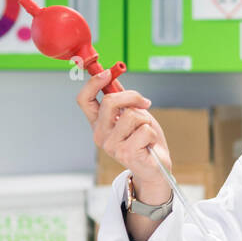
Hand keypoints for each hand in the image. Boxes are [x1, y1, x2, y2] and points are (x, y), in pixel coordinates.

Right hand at [76, 70, 171, 199]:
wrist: (156, 167)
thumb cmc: (145, 141)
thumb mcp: (133, 115)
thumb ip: (123, 100)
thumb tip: (115, 79)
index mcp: (98, 123)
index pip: (84, 100)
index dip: (93, 83)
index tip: (107, 73)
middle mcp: (100, 134)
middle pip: (110, 101)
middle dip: (132, 96)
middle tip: (144, 103)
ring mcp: (111, 145)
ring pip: (131, 115)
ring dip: (146, 120)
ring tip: (145, 132)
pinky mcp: (125, 153)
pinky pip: (144, 130)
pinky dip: (152, 134)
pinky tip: (148, 144)